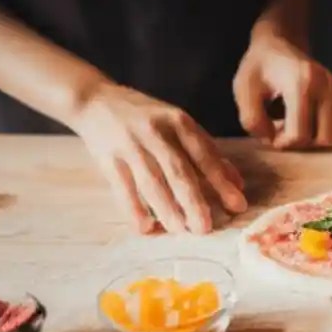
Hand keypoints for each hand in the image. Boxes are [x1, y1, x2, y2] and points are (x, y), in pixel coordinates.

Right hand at [72, 84, 246, 234]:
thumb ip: (207, 151)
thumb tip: (237, 183)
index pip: (204, 156)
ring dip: (166, 209)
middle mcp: (155, 132)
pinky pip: (123, 188)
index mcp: (178, 122)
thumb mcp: (179, 124)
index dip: (222, 182)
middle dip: (193, 201)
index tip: (238, 205)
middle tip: (205, 228)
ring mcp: (129, 145)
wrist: (94, 100)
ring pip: (151, 182)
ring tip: (180, 230)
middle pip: (177, 171)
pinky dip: (134, 209)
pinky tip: (146, 227)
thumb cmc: (146, 117)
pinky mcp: (107, 159)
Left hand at [233, 32, 331, 148]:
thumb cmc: (257, 66)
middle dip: (301, 144)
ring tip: (293, 127)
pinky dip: (320, 132)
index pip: (300, 134)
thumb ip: (252, 120)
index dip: (283, 143)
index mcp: (301, 83)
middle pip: (324, 139)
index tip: (269, 134)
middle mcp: (324, 86)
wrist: (276, 43)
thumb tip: (272, 139)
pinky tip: (302, 122)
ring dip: (313, 139)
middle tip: (281, 131)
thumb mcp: (243, 91)